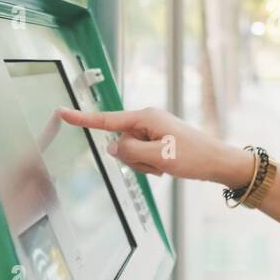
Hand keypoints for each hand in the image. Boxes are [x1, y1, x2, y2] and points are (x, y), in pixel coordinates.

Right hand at [57, 105, 254, 186]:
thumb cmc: (193, 157)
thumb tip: (112, 148)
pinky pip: (141, 157)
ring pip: (130, 153)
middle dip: (134, 159)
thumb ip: (130, 151)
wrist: (217, 162)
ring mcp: (152, 130)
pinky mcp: (157, 140)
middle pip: (120, 143)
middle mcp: (147, 120)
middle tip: (159, 163)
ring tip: (165, 165)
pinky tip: (167, 167)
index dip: (83, 119)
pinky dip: (150, 166)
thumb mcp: (159, 156)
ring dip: (144, 164)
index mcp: (146, 117)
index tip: (62, 112)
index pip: (107, 120)